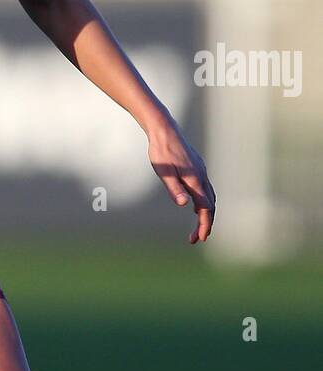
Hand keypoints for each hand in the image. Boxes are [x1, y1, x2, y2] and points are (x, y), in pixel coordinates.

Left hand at [147, 119, 215, 243]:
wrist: (164, 131)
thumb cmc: (161, 152)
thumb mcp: (164, 172)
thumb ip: (174, 189)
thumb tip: (184, 205)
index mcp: (195, 180)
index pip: (205, 208)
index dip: (203, 224)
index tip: (199, 238)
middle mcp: (202, 177)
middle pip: (210, 205)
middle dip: (206, 223)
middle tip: (197, 239)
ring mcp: (201, 172)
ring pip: (209, 198)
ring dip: (205, 214)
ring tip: (197, 229)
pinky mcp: (197, 169)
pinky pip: (205, 190)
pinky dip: (203, 203)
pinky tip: (195, 208)